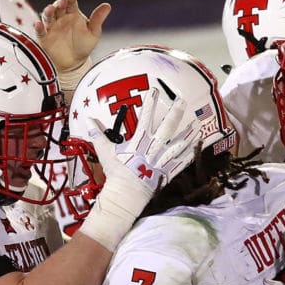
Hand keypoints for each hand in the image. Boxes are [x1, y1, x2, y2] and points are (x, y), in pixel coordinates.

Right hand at [35, 0, 110, 88]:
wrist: (74, 64)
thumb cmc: (84, 45)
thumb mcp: (93, 33)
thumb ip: (98, 19)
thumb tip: (107, 6)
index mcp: (73, 14)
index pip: (71, 4)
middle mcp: (61, 18)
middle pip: (58, 8)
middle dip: (60, 4)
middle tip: (63, 2)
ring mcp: (52, 27)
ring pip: (48, 17)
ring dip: (48, 12)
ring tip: (50, 9)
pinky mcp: (44, 38)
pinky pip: (40, 32)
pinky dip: (38, 28)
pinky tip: (38, 24)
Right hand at [79, 94, 200, 249]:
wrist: (126, 194)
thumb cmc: (116, 172)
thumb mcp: (105, 152)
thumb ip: (98, 135)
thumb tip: (87, 120)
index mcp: (139, 141)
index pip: (145, 117)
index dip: (150, 103)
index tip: (155, 90)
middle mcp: (153, 148)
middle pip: (167, 127)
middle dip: (175, 112)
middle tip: (182, 100)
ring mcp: (162, 159)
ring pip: (179, 143)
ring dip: (188, 133)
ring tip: (197, 123)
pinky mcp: (168, 171)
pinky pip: (182, 162)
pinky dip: (190, 154)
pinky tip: (197, 145)